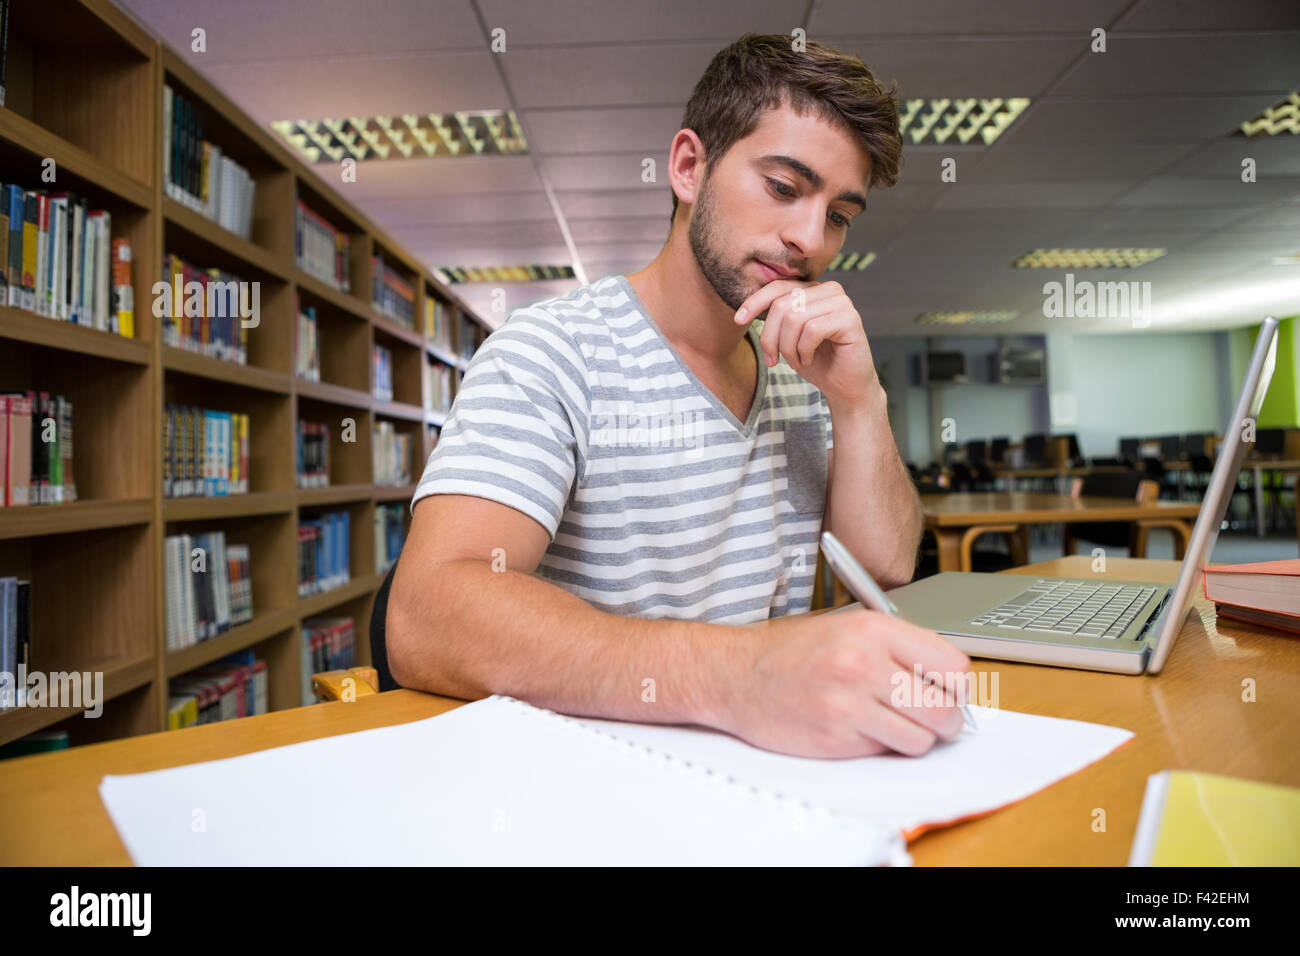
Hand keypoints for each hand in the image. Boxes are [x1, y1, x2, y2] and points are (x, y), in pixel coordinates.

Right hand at [716, 608, 973, 758]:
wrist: (735, 674)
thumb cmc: (790, 652)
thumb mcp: (847, 628)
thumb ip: (897, 649)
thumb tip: (948, 684)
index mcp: (873, 629)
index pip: (952, 666)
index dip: (956, 686)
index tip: (947, 692)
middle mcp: (864, 663)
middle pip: (944, 709)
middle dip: (944, 721)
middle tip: (930, 719)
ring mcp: (849, 703)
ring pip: (921, 739)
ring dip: (912, 737)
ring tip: (887, 722)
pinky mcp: (836, 738)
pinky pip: (885, 751)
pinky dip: (879, 745)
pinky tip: (855, 727)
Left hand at [734, 278, 876, 406]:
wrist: (846, 387)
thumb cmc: (817, 362)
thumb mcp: (788, 337)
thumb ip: (776, 318)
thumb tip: (745, 309)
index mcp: (814, 290)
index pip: (778, 288)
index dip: (755, 302)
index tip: (738, 320)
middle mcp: (830, 290)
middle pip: (782, 305)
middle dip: (771, 337)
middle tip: (774, 360)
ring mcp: (842, 303)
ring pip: (794, 318)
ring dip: (788, 348)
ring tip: (795, 362)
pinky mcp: (850, 320)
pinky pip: (812, 330)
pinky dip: (803, 351)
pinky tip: (808, 360)